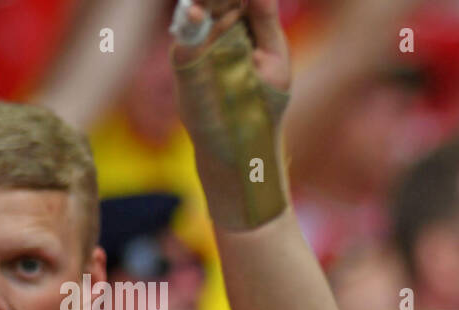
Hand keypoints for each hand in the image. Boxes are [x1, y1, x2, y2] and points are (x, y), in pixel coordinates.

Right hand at [171, 0, 291, 228]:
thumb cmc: (264, 105)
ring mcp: (198, 46)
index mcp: (241, 26)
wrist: (243, 147)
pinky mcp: (184, 64)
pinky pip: (183, 37)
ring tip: (203, 3)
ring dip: (202, 2)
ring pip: (195, 10)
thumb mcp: (275, 60)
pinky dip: (190, 24)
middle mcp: (216, 32)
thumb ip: (265, 22)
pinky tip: (197, 13)